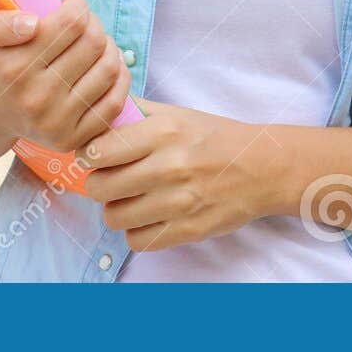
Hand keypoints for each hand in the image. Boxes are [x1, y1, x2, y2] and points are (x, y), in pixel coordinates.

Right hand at [0, 0, 132, 154]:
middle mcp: (37, 98)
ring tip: (93, 42)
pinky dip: (120, 77)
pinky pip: (115, 102)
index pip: (71, 23)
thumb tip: (32, 23)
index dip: (77, 6)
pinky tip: (105, 64)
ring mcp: (57, 122)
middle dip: (94, 23)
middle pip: (93, 43)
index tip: (69, 5)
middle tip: (83, 23)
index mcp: (14, 69)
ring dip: (109, 46)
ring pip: (108, 69)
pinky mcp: (73, 139)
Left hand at [77, 96, 275, 251]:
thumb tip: (95, 110)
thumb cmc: (214, 138)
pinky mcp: (188, 230)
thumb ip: (135, 112)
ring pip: (115, 217)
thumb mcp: (176, 114)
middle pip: (101, 187)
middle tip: (110, 179)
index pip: (100, 150)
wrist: (262, 168)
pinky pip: (138, 241)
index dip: (89, 156)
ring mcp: (180, 202)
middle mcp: (170, 166)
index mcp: (164, 132)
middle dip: (99, 184)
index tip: (94, 157)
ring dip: (116, 209)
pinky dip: (137, 232)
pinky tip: (147, 217)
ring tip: (129, 199)